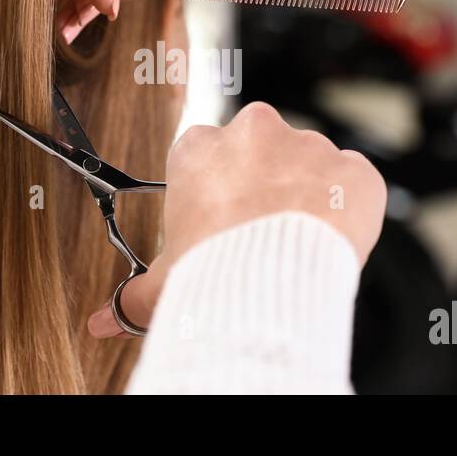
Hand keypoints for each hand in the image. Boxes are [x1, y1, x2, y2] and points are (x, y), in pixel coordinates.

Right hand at [87, 101, 387, 337]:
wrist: (270, 284)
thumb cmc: (208, 275)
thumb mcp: (161, 286)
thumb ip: (132, 297)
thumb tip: (102, 323)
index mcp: (198, 150)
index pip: (208, 157)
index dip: (219, 194)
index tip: (225, 224)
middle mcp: (253, 131)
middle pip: (262, 150)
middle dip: (265, 184)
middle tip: (263, 234)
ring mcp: (308, 145)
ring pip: (311, 164)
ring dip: (309, 195)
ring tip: (299, 243)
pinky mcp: (353, 167)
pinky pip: (354, 181)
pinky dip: (349, 207)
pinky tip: (334, 239)